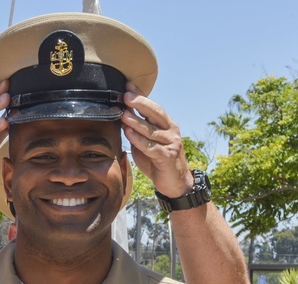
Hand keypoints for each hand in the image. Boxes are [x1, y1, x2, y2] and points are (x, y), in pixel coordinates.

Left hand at [120, 81, 194, 197]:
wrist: (175, 183)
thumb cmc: (158, 162)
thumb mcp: (146, 144)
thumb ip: (137, 132)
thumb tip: (122, 117)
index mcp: (166, 125)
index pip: (153, 107)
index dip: (141, 96)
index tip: (127, 86)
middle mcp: (171, 131)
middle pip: (155, 113)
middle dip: (140, 103)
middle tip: (126, 95)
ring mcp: (171, 143)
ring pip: (151, 130)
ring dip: (135, 121)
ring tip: (122, 113)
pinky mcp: (167, 156)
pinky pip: (151, 146)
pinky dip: (138, 139)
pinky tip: (128, 133)